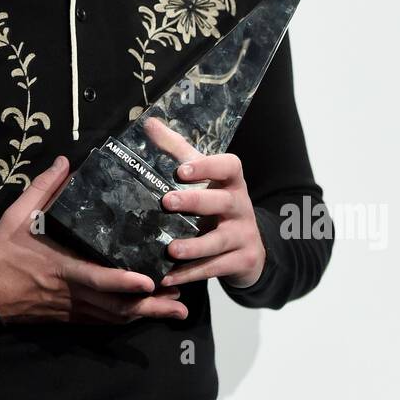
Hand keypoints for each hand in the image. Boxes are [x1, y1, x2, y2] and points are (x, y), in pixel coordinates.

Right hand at [0, 155, 188, 323]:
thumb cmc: (2, 252)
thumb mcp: (16, 216)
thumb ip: (42, 188)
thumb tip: (66, 161)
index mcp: (61, 268)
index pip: (97, 279)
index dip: (123, 282)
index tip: (149, 280)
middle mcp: (72, 293)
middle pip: (116, 306)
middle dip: (150, 305)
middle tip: (181, 300)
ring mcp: (72, 308)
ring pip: (114, 316)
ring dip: (146, 314)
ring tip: (176, 307)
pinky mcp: (70, 316)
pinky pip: (103, 321)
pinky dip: (126, 317)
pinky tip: (146, 313)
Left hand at [142, 115, 266, 289]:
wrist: (249, 247)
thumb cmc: (216, 204)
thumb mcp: (202, 177)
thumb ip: (177, 151)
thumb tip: (149, 122)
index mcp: (231, 182)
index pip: (228, 166)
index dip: (206, 167)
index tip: (181, 170)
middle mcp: (240, 206)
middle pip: (222, 202)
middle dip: (196, 202)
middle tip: (167, 202)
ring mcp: (244, 235)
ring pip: (220, 241)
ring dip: (195, 246)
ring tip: (171, 249)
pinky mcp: (242, 261)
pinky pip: (216, 269)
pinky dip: (192, 274)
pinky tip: (169, 277)